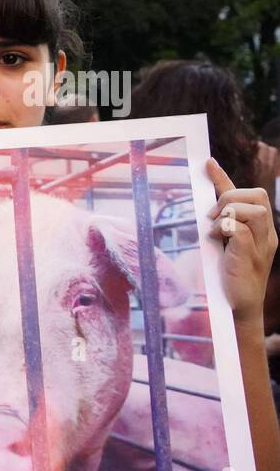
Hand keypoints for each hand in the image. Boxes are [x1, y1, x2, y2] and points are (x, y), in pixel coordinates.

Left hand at [206, 158, 277, 322]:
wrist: (239, 307)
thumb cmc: (230, 276)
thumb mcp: (225, 245)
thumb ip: (220, 226)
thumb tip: (204, 209)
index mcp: (261, 229)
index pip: (249, 195)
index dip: (225, 178)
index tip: (207, 164)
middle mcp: (266, 234)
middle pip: (258, 195)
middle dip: (231, 198)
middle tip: (213, 216)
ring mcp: (261, 245)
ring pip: (253, 210)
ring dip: (229, 213)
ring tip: (215, 229)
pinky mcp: (250, 256)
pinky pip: (241, 230)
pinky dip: (226, 228)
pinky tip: (217, 239)